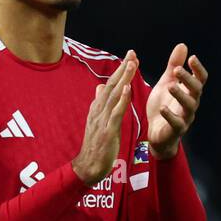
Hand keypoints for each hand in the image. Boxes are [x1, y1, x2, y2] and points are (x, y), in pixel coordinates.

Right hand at [72, 51, 137, 185]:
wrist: (88, 168)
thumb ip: (100, 104)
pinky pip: (115, 113)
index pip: (110, 85)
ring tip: (132, 64)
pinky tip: (128, 89)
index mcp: (98, 108)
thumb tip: (101, 87)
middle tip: (132, 53)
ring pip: (114, 96)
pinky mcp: (107, 131)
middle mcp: (98, 111)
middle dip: (122, 69)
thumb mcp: (98, 122)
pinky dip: (121, 100)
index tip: (129, 57)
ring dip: (123, 79)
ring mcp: (102, 120)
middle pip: (112, 85)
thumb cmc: (95, 146)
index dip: (120, 71)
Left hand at [146, 44, 207, 158]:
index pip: (200, 79)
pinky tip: (162, 108)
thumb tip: (183, 45)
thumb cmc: (163, 107)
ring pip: (188, 106)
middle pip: (196, 90)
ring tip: (170, 86)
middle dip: (188, 79)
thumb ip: (174, 66)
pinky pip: (176, 123)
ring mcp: (185, 118)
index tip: (192, 58)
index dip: (198, 69)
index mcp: (189, 92)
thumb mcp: (166, 83)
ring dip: (180, 95)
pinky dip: (170, 116)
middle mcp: (191, 104)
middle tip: (177, 70)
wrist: (156, 134)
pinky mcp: (176, 130)